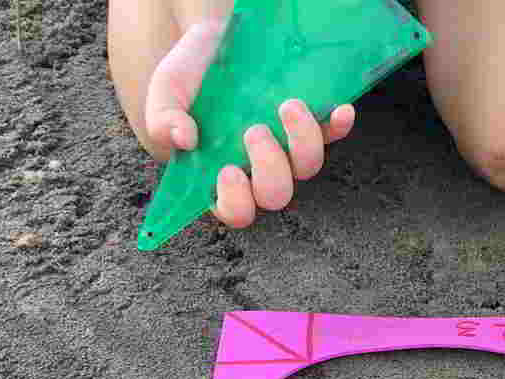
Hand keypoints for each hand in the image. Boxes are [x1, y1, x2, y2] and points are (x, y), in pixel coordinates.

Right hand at [142, 17, 355, 228]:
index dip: (236, 202)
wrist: (212, 41)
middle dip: (270, 168)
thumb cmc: (188, 80)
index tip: (227, 170)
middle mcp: (258, 170)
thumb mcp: (165, 96)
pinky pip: (332, 134)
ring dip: (302, 142)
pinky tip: (340, 110)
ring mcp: (287, 148)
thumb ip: (164, 121)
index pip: (236, 211)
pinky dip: (339, 125)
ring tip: (287, 106)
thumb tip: (183, 138)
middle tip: (254, 131)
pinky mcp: (309, 122)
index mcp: (221, 177)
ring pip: (307, 166)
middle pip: (276, 193)